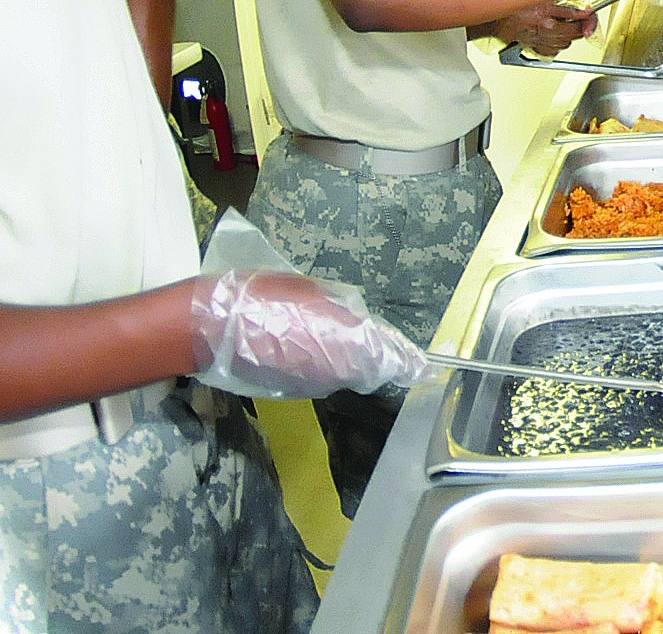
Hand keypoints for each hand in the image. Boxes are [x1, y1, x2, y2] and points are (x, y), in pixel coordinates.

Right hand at [190, 270, 431, 399]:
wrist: (213, 326)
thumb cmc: (266, 299)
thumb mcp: (314, 294)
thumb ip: (344, 313)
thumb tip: (361, 324)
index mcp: (348, 345)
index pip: (390, 359)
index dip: (408, 362)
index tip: (426, 367)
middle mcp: (335, 373)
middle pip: (367, 367)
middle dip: (371, 354)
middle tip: (367, 334)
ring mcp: (310, 385)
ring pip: (341, 373)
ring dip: (343, 359)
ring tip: (324, 334)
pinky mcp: (287, 391)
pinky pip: (315, 377)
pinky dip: (317, 364)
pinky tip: (300, 345)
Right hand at [491, 1, 595, 55]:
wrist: (498, 21)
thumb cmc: (516, 8)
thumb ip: (564, 4)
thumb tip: (583, 10)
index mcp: (546, 14)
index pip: (577, 17)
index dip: (588, 18)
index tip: (590, 15)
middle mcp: (544, 30)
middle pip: (574, 33)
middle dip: (579, 26)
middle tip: (578, 19)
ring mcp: (541, 41)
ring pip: (566, 44)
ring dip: (568, 35)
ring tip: (562, 25)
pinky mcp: (536, 49)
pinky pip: (554, 51)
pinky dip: (557, 45)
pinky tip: (553, 37)